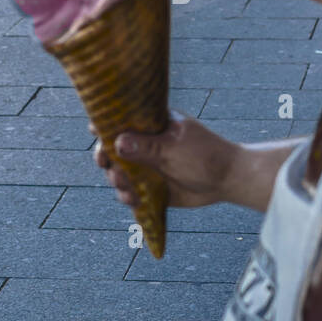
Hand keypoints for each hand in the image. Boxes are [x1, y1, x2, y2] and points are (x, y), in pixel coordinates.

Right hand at [91, 110, 237, 210]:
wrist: (228, 179)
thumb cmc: (205, 155)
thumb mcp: (174, 148)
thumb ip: (146, 146)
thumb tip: (117, 141)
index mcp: (151, 126)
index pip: (122, 120)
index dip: (105, 124)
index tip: (94, 128)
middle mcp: (145, 145)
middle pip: (113, 150)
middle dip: (105, 157)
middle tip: (105, 162)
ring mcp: (148, 167)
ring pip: (120, 173)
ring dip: (116, 180)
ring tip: (124, 184)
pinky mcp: (152, 188)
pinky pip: (132, 193)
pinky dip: (128, 197)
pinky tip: (132, 199)